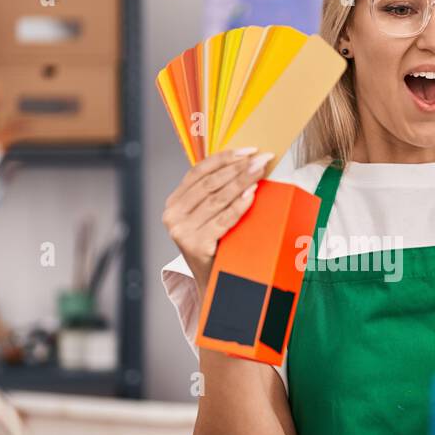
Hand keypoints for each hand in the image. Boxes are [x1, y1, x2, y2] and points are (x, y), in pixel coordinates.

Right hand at [162, 147, 273, 283]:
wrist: (213, 284)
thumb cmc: (216, 245)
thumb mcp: (208, 217)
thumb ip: (215, 193)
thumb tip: (246, 163)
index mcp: (174, 203)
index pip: (199, 172)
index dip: (224, 158)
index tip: (248, 150)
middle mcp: (173, 215)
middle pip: (210, 184)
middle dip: (238, 168)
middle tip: (262, 159)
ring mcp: (182, 231)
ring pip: (217, 199)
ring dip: (242, 182)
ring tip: (260, 171)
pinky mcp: (196, 245)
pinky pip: (223, 220)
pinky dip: (239, 205)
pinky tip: (252, 194)